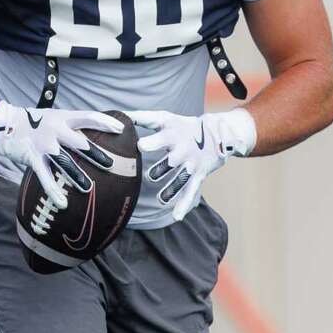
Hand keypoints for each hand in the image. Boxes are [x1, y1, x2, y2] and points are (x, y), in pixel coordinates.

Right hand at [0, 102, 122, 207]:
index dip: (105, 122)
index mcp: (63, 118)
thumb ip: (71, 127)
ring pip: (63, 161)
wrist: (4, 123)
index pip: (88, 117)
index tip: (121, 129)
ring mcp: (43, 144)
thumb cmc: (34, 122)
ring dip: (77, 175)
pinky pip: (45, 176)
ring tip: (89, 188)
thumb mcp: (54, 118)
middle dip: (96, 154)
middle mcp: (55, 129)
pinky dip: (53, 190)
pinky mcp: (32, 157)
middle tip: (111, 164)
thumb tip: (92, 136)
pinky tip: (63, 203)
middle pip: (79, 142)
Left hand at [126, 108, 256, 220]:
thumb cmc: (181, 126)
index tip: (140, 146)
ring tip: (160, 199)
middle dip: (161, 168)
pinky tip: (176, 216)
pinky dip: (184, 204)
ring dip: (171, 189)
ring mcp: (191, 164)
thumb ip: (140, 118)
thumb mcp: (164, 118)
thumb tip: (115, 116)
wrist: (217, 133)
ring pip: (180, 179)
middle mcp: (182, 149)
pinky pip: (190, 191)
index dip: (151, 143)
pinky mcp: (198, 175)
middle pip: (171, 161)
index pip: (161, 138)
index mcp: (172, 134)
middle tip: (149, 176)